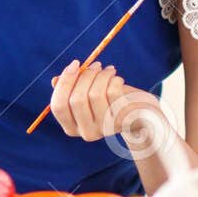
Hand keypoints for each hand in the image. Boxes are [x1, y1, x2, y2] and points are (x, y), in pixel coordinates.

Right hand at [49, 61, 166, 145]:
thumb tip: (55, 80)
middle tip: (96, 64)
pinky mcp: (121, 122)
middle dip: (85, 76)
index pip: (58, 106)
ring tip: (109, 71)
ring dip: (101, 76)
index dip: (64, 83)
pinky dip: (114, 80)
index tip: (75, 64)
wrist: (142, 115)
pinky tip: (118, 79)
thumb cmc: (113, 102)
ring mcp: (104, 129)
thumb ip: (73, 89)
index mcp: (72, 127)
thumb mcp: (90, 94)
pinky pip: (112, 93)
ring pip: (94, 94)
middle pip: (76, 100)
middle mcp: (87, 132)